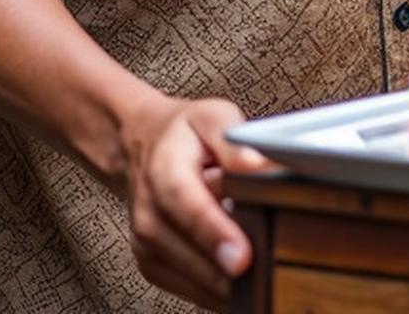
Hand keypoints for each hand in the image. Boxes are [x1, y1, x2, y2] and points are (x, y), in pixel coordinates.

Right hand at [110, 92, 274, 305]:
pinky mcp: (151, 263)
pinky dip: (215, 291)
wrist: (142, 145)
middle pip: (186, 251)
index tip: (241, 258)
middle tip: (267, 277)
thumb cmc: (185, 134)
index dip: (214, 234)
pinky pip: (186, 289)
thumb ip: (234, 141)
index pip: (187, 205)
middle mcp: (148, 211)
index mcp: (164, 169)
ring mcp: (145, 242)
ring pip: (187, 277)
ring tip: (261, 278)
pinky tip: (241, 283)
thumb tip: (257, 165)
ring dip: (224, 284)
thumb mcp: (212, 117)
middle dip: (226, 270)